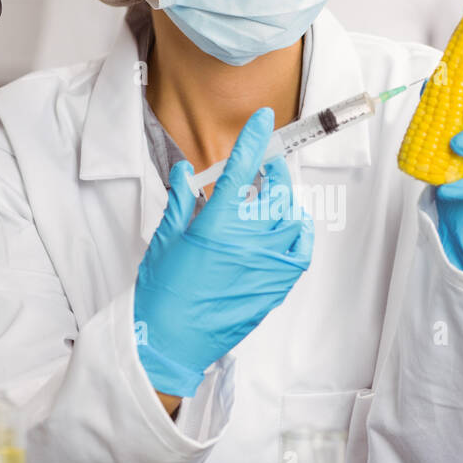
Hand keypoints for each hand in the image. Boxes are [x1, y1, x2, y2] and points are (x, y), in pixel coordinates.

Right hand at [134, 107, 313, 396]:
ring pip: (290, 217)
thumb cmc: (161, 295)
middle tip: (265, 165)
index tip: (264, 120)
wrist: (171, 342)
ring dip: (283, 200)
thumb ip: (179, 202)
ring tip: (271, 197)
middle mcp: (247, 242)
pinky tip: (291, 223)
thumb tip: (183, 172)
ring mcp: (266, 265)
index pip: (242, 169)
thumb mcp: (163, 241)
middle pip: (273, 191)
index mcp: (215, 225)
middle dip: (272, 171)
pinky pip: (301, 250)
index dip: (255, 140)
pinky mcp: (275, 285)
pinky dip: (300, 231)